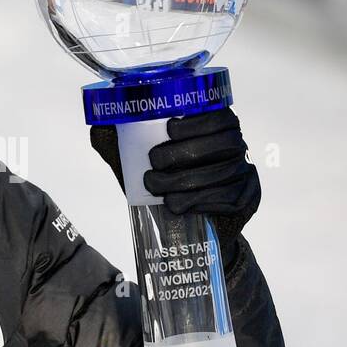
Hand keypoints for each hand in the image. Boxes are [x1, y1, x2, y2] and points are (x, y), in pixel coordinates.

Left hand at [90, 106, 260, 245]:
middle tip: (153, 164)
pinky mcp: (248, 200)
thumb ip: (120, 143)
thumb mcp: (138, 163)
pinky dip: (200, 201)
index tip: (169, 129)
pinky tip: (177, 205)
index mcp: (218, 128)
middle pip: (223, 144)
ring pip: (223, 172)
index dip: (198, 121)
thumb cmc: (163, 184)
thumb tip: (98, 124)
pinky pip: (228, 198)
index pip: (219, 116)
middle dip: (185, 153)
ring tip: (157, 188)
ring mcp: (247, 173)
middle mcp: (238, 147)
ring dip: (187, 180)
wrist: (189, 231)